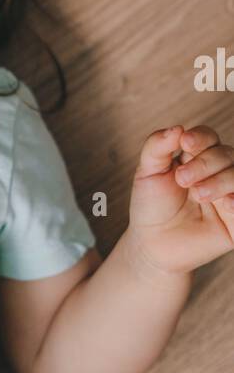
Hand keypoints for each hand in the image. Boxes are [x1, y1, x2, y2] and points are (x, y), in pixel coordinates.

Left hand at [128, 125, 233, 274]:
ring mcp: (230, 195)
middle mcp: (218, 172)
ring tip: (198, 194)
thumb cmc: (151, 206)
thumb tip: (177, 128)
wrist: (152, 244)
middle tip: (182, 180)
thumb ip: (157, 147)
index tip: (185, 142)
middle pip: (225, 155)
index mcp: (198, 157)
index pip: (208, 137)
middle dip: (205, 164)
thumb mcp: (147, 173)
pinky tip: (227, 203)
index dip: (200, 137)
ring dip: (221, 180)